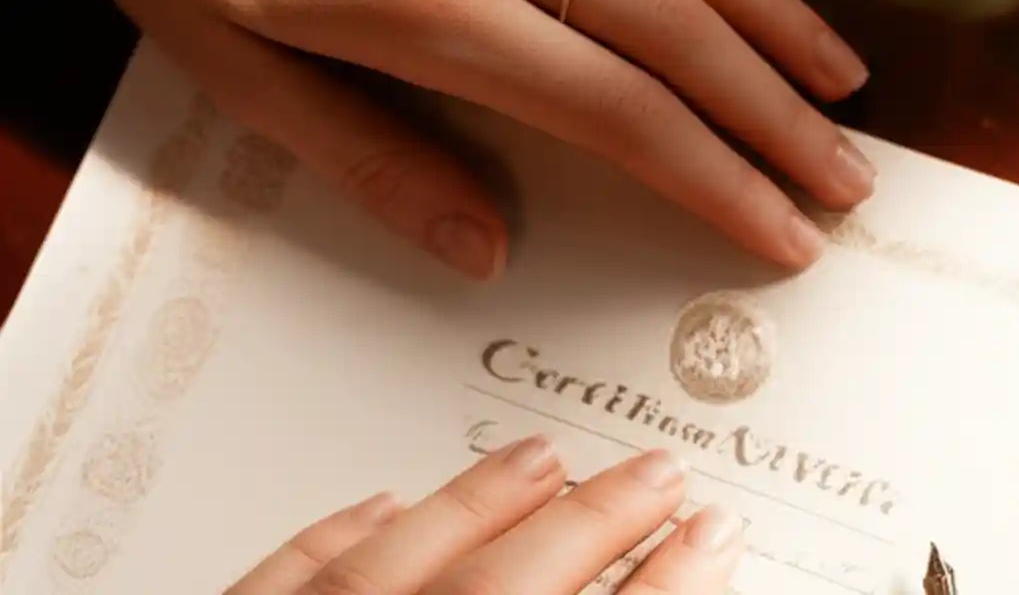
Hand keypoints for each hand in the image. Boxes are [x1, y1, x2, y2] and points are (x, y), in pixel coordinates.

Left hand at [22, 0, 874, 278]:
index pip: (619, 115)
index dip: (716, 182)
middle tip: (843, 178)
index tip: (781, 230)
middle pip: (676, 34)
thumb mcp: (242, 76)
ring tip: (838, 79)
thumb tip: (486, 248)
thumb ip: (376, 162)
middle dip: (773, 118)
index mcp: (429, 6)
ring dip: (773, 17)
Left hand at [226, 437, 741, 593]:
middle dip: (597, 524)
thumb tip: (654, 580)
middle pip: (506, 588)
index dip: (670, 586)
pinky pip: (280, 585)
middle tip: (662, 474)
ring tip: (543, 456)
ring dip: (479, 504)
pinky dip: (335, 538)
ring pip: (394, 568)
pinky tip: (378, 501)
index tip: (718, 537)